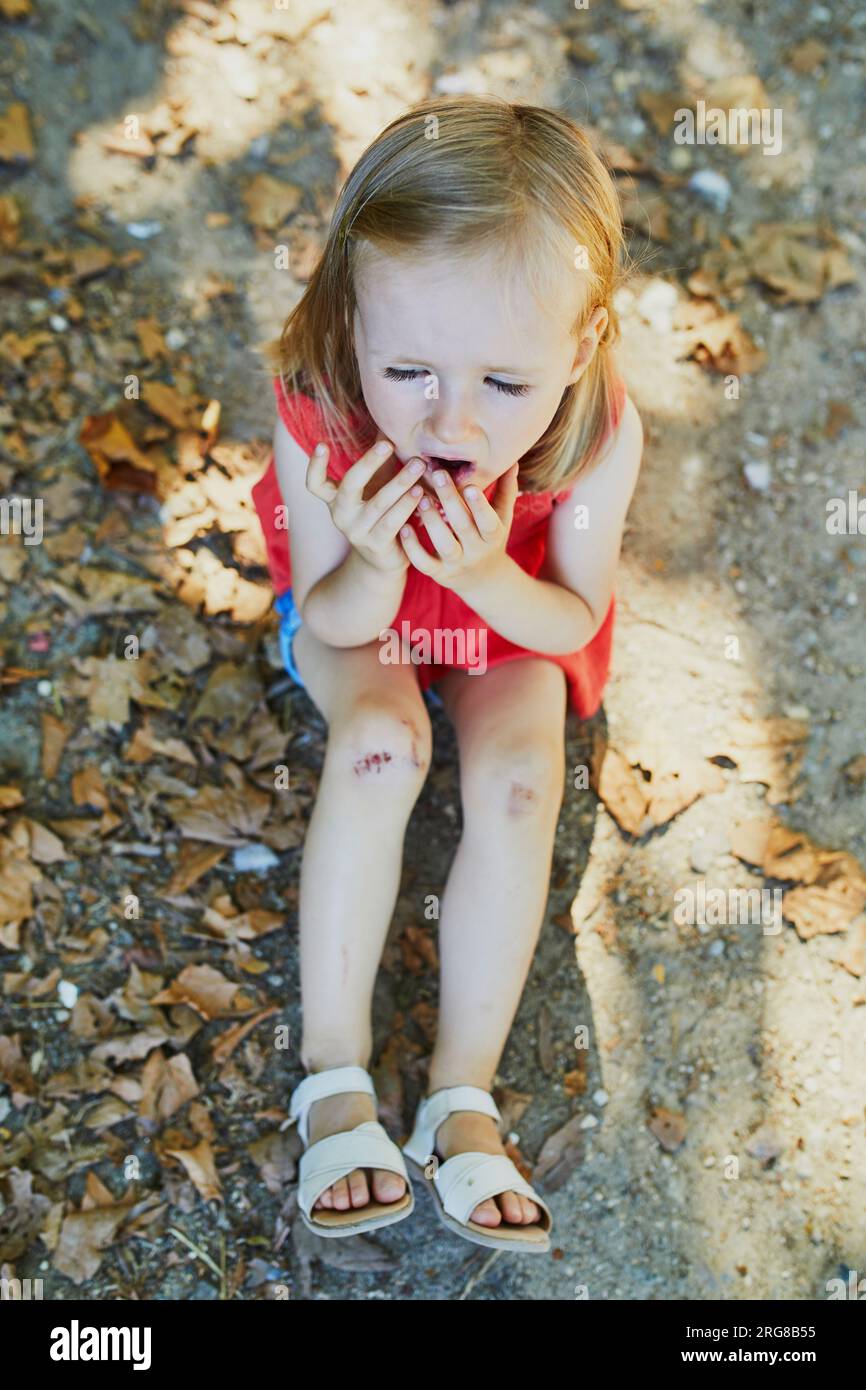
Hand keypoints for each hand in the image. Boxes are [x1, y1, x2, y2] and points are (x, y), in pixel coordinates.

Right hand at [305, 438, 426, 574]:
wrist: (382, 561)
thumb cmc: (380, 513)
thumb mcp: (375, 486)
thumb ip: (378, 460)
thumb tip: (389, 421)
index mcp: (334, 499)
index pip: (315, 483)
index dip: (315, 466)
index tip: (322, 444)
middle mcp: (341, 515)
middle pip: (350, 485)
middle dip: (369, 463)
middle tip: (388, 444)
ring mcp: (357, 532)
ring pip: (378, 504)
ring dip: (400, 483)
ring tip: (418, 465)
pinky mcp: (376, 546)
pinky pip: (392, 523)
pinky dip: (407, 507)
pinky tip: (420, 493)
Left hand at [398, 462, 519, 592]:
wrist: (483, 581)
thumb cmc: (490, 539)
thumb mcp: (502, 518)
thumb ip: (505, 489)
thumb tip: (512, 460)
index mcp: (493, 535)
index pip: (488, 521)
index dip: (480, 506)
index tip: (470, 485)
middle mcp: (476, 551)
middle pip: (464, 527)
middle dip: (451, 501)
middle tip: (438, 474)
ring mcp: (457, 563)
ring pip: (444, 544)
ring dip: (432, 521)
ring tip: (420, 497)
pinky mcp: (438, 573)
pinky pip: (424, 563)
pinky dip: (413, 547)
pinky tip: (403, 527)